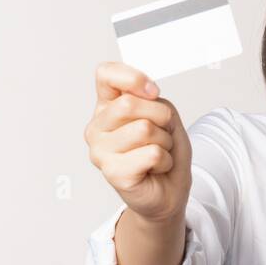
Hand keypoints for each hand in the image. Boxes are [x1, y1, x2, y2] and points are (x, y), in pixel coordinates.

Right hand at [84, 62, 191, 222]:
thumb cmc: (164, 150)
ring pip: (144, 129)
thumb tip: (143, 95)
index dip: (133, 79)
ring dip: (164, 141)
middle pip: (129, 104)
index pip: (106, 74)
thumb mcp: (164, 114)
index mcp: (106, 107)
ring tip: (157, 152)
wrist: (169, 190)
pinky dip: (164, 160)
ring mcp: (100, 151)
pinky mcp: (112, 172)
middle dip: (160, 118)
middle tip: (161, 134)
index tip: (152, 92)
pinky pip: (152, 153)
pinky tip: (154, 168)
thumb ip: (150, 98)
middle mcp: (96, 127)